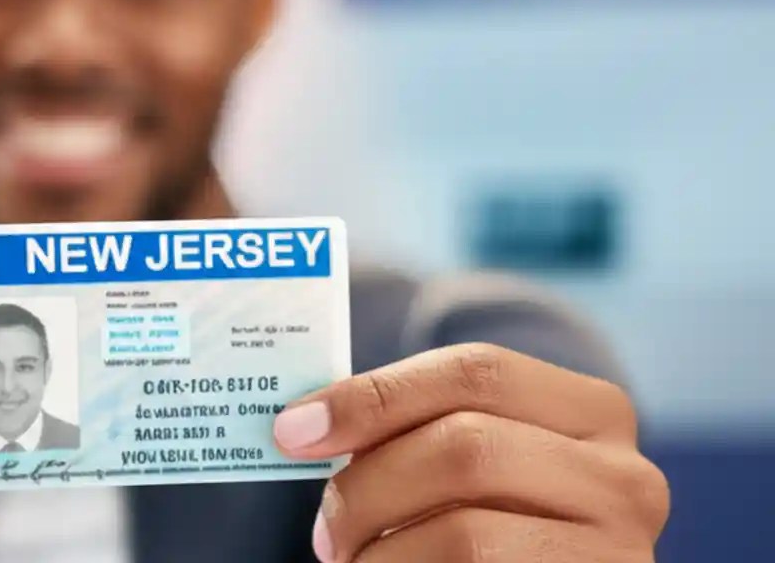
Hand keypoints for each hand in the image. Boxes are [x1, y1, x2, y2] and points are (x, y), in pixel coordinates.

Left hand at [273, 343, 669, 561]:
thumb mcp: (477, 458)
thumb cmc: (499, 521)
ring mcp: (620, 550)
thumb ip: (415, 428)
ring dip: (382, 554)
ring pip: (466, 536)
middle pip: (463, 449)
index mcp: (592, 411)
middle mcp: (625, 476)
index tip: (292, 431)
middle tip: (325, 531)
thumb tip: (299, 425)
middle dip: (368, 487)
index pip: (473, 372)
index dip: (373, 396)